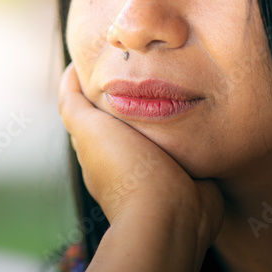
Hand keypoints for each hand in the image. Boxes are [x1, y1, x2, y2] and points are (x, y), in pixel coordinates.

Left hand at [58, 62, 223, 247]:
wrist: (171, 215)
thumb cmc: (127, 170)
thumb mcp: (88, 130)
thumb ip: (73, 104)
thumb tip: (69, 72)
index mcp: (99, 150)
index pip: (95, 112)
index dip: (102, 85)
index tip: (116, 56)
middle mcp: (126, 159)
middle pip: (130, 117)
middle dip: (139, 92)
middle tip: (156, 58)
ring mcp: (158, 167)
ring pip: (160, 129)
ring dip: (168, 109)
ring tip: (183, 73)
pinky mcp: (188, 173)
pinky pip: (189, 143)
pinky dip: (192, 126)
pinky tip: (201, 103)